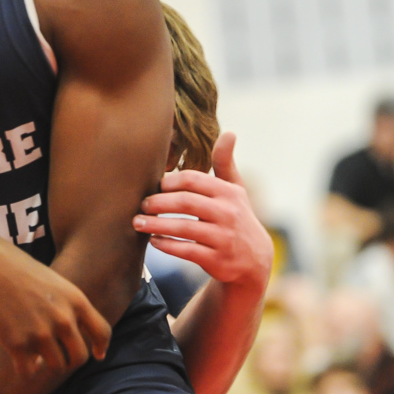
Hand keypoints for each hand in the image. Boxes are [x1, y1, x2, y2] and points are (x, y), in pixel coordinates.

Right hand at [0, 255, 110, 378]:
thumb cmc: (19, 271)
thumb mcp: (55, 282)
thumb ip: (69, 305)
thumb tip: (75, 332)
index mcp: (76, 301)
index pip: (103, 332)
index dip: (101, 347)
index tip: (97, 355)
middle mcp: (64, 319)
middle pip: (80, 357)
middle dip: (69, 360)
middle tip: (57, 357)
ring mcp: (41, 333)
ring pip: (56, 367)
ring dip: (47, 366)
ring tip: (36, 358)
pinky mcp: (18, 344)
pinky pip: (30, 373)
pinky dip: (27, 372)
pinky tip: (21, 363)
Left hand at [133, 132, 272, 291]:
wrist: (255, 260)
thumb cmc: (237, 217)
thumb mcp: (236, 190)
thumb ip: (225, 163)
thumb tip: (229, 132)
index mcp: (228, 192)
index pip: (193, 179)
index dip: (169, 181)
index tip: (155, 185)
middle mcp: (228, 213)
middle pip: (185, 202)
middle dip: (158, 202)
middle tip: (142, 204)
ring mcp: (223, 238)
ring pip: (184, 228)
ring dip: (156, 225)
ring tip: (138, 223)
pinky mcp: (217, 260)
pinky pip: (187, 250)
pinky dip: (167, 245)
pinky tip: (153, 241)